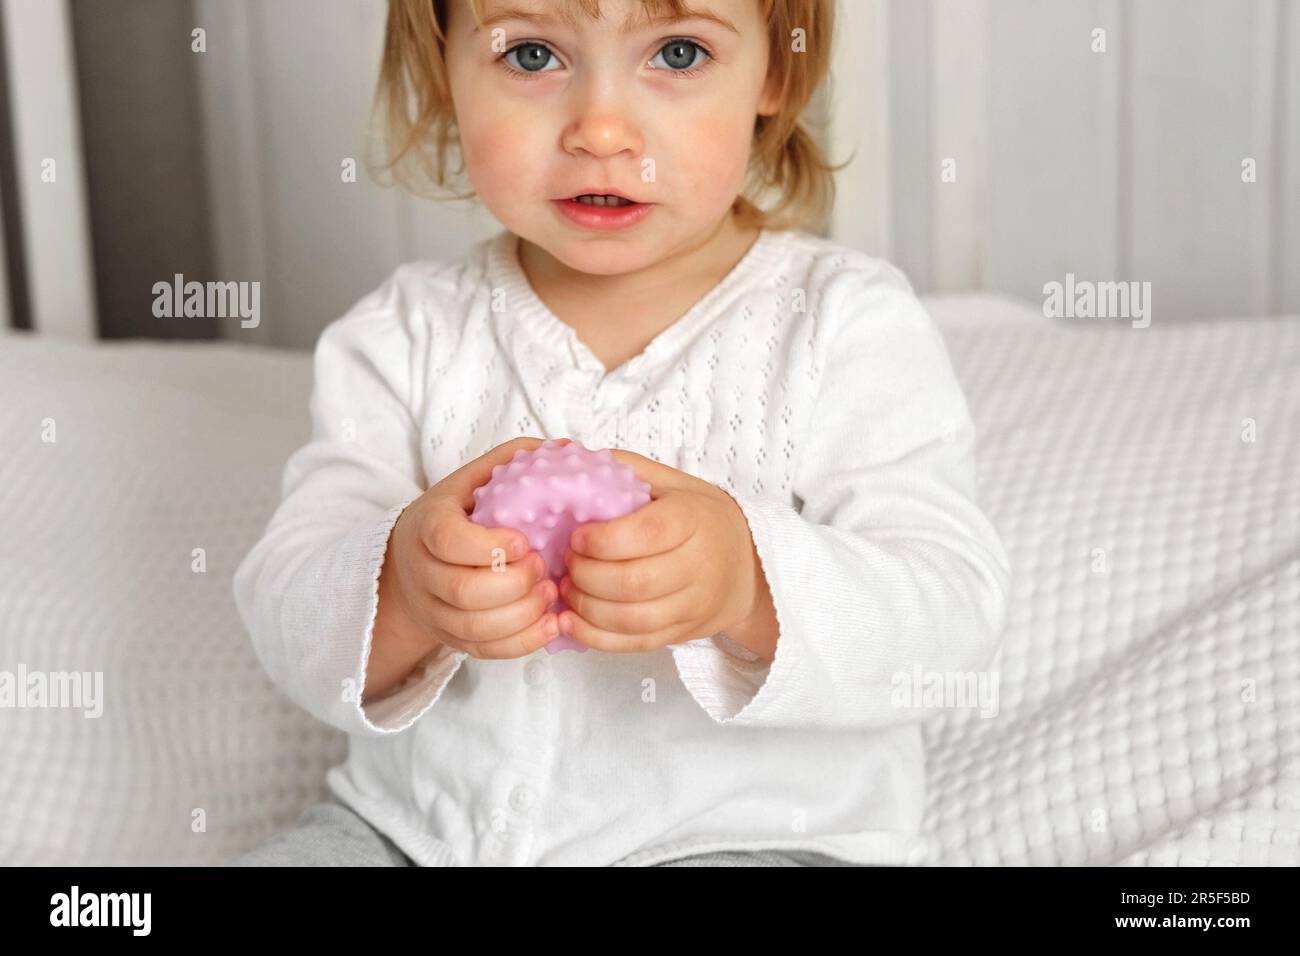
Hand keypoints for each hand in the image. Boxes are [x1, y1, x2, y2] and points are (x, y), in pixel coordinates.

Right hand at [372, 438, 568, 683]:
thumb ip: (517, 461)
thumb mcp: (478, 478)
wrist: (416, 560)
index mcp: (427, 524)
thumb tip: (569, 449)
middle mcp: (423, 571)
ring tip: (551, 596)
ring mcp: (433, 610)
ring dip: (521, 616)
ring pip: (473, 627)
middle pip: (462, 591)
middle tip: (544, 570)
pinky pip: (484, 651)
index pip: (447, 541)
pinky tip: (551, 625)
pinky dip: (521, 643)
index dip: (488, 546)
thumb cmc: (462, 512)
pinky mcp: (450, 638)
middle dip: (513, 585)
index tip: (525, 541)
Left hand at [555, 450, 775, 658]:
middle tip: (568, 562)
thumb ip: (623, 470)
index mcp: (695, 520)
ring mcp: (693, 606)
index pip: (647, 534)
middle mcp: (699, 566)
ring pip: (632, 619)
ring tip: (567, 589)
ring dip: (587, 607)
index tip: (577, 535)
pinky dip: (596, 638)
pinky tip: (572, 621)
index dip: (602, 539)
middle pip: (634, 583)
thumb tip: (561, 456)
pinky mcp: (682, 634)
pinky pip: (634, 645)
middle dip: (587, 575)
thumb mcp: (671, 484)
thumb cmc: (698, 518)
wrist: (748, 566)